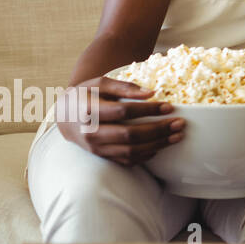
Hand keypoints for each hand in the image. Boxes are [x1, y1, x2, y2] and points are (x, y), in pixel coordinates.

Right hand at [56, 75, 184, 166]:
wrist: (64, 116)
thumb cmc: (85, 95)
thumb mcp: (100, 83)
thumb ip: (124, 87)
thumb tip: (151, 93)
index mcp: (89, 111)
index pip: (123, 112)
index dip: (148, 110)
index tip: (169, 106)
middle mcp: (91, 133)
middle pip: (129, 135)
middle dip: (158, 130)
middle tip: (179, 124)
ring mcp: (96, 148)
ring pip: (130, 151)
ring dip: (157, 145)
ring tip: (176, 136)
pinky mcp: (101, 156)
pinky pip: (126, 160)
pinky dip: (145, 155)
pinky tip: (160, 146)